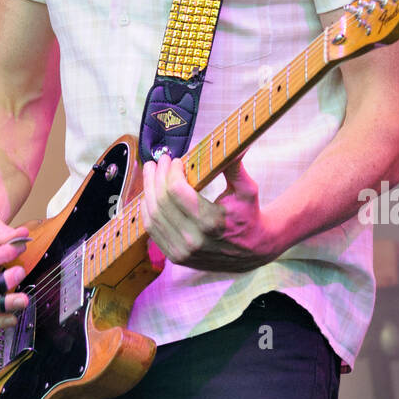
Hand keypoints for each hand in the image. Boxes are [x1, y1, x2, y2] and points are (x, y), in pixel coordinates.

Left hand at [141, 152, 282, 272]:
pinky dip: (147, 209)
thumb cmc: (249, 216)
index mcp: (211, 222)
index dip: (171, 172)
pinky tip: (150, 194)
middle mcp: (193, 239)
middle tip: (159, 161)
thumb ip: (234, 166)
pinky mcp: (175, 256)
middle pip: (161, 201)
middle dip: (156, 176)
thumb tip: (228, 142)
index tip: (175, 161)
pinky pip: (152, 229)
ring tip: (151, 172)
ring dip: (148, 190)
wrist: (251, 251)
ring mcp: (182, 251)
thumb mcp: (247, 190)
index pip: (177, 191)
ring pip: (152, 215)